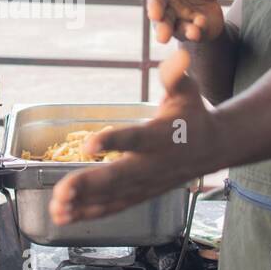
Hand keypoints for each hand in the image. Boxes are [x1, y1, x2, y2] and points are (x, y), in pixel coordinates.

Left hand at [48, 50, 224, 223]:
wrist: (214, 148)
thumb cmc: (194, 115)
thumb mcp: (187, 90)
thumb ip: (175, 75)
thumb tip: (179, 52)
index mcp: (161, 136)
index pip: (135, 139)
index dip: (113, 142)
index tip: (89, 145)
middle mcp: (153, 164)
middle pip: (119, 177)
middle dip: (90, 185)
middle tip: (63, 190)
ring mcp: (147, 184)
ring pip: (114, 197)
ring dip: (84, 204)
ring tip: (56, 208)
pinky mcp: (142, 195)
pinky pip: (114, 207)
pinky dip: (89, 214)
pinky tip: (65, 217)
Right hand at [147, 0, 223, 43]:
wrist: (211, 2)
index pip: (155, 0)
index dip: (154, 7)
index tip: (155, 14)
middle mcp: (168, 11)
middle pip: (162, 21)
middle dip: (163, 28)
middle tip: (163, 36)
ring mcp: (180, 24)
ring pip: (178, 31)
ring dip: (184, 32)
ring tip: (192, 33)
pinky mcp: (195, 33)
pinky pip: (195, 34)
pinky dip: (198, 31)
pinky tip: (202, 26)